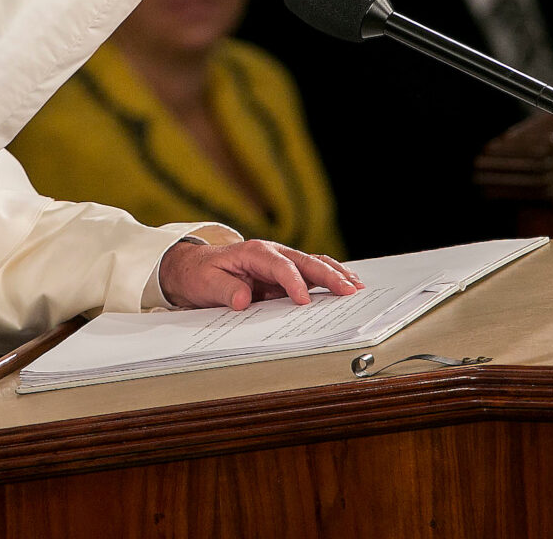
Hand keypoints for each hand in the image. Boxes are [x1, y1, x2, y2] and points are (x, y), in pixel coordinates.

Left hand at [158, 238, 363, 311]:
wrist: (196, 268)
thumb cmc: (202, 274)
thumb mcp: (206, 282)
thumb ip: (225, 289)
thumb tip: (243, 300)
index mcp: (253, 252)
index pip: (279, 265)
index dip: (293, 282)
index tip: (303, 300)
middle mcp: (272, 253)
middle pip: (305, 261)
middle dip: (328, 275)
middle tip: (347, 289)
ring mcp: (281, 262)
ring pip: (313, 264)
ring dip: (335, 274)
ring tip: (356, 286)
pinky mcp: (285, 274)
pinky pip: (311, 274)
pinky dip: (330, 278)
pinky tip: (346, 285)